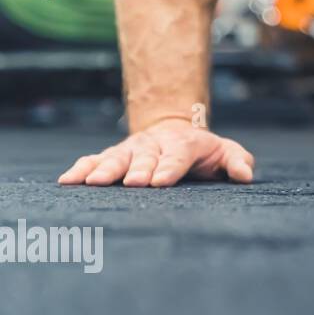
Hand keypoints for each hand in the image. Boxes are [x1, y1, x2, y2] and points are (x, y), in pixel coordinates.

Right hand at [58, 118, 254, 187]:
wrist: (176, 131)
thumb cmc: (205, 151)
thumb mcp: (226, 152)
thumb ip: (238, 161)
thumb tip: (246, 175)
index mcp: (184, 145)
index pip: (178, 156)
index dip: (169, 168)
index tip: (160, 182)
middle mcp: (155, 145)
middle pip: (146, 157)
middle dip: (138, 169)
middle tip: (131, 183)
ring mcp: (132, 150)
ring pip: (117, 158)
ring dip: (105, 170)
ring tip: (93, 183)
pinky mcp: (113, 156)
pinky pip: (95, 160)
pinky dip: (81, 168)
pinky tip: (67, 180)